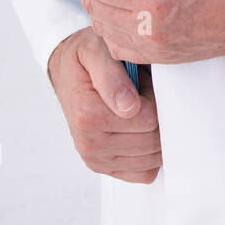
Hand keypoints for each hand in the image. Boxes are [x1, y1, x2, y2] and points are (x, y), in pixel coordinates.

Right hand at [47, 26, 161, 183]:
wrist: (67, 72)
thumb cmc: (86, 59)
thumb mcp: (96, 50)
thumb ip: (111, 75)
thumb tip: (128, 106)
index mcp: (87, 115)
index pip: (149, 119)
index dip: (154, 97)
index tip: (142, 83)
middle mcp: (89, 143)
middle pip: (152, 141)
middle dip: (156, 115)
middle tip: (142, 95)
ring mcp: (97, 159)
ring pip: (152, 159)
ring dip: (153, 133)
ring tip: (138, 110)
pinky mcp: (105, 168)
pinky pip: (144, 173)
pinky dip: (150, 154)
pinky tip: (139, 130)